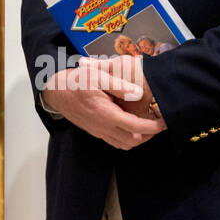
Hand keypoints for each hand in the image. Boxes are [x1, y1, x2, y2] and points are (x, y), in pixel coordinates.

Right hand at [41, 58, 165, 149]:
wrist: (56, 91)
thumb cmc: (75, 82)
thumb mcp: (96, 75)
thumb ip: (119, 85)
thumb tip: (138, 93)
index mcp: (105, 113)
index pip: (136, 127)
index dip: (153, 127)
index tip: (164, 122)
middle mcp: (102, 126)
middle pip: (133, 141)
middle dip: (149, 134)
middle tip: (158, 123)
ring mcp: (98, 131)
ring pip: (125, 145)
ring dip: (139, 139)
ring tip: (147, 126)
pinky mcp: (95, 131)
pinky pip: (115, 142)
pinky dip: (127, 139)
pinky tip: (130, 127)